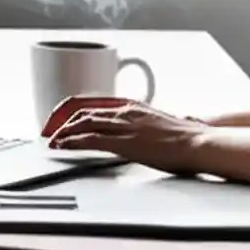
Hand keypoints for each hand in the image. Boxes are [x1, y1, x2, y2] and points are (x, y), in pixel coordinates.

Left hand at [47, 101, 209, 175]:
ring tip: (52, 141)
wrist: (199, 143)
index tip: (61, 120)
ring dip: (63, 132)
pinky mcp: (125, 142)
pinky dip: (72, 142)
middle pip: (83, 110)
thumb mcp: (160, 125)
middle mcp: (126, 111)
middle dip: (61, 120)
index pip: (93, 103)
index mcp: (133, 105)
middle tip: (50, 131)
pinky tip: (63, 147)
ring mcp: (125, 125)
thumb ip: (146, 126)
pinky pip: (90, 139)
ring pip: (83, 122)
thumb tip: (145, 133)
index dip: (72, 111)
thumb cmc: (187, 138)